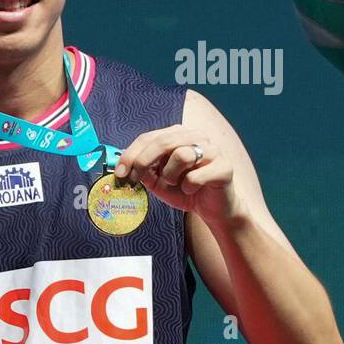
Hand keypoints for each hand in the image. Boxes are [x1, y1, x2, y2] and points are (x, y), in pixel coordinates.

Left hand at [114, 126, 242, 228]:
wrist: (212, 208)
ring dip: (170, 175)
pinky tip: (191, 191)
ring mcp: (213, 150)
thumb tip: (123, 167)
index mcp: (179, 135)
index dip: (131, 154)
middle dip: (143, 161)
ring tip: (175, 183)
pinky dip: (188, 187)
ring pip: (181, 155)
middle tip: (134, 179)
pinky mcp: (224, 167)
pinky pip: (196, 176)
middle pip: (164, 141)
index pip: (150, 137)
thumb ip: (143, 170)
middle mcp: (197, 136)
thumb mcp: (157, 180)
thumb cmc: (183, 190)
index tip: (119, 172)